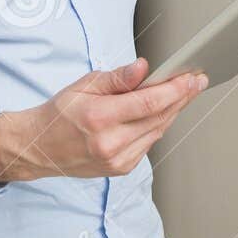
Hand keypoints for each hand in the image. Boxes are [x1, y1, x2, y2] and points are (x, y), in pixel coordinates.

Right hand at [0, 58, 206, 182]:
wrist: (40, 148)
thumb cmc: (60, 113)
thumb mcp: (84, 85)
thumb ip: (117, 78)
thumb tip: (143, 68)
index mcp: (99, 118)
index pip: (148, 103)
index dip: (175, 90)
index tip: (192, 78)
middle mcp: (110, 143)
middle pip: (158, 118)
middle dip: (182, 98)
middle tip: (197, 81)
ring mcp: (116, 160)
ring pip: (157, 131)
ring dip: (173, 111)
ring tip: (184, 92)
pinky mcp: (121, 169)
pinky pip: (148, 144)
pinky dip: (158, 126)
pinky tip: (162, 112)